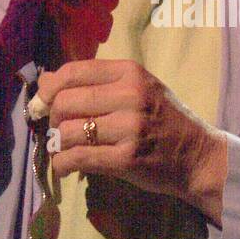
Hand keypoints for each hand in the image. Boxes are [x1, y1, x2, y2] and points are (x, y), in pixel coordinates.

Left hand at [34, 59, 228, 225]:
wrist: (196, 157)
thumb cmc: (163, 121)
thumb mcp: (136, 90)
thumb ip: (95, 84)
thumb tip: (44, 82)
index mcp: (130, 73)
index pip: (73, 72)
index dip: (49, 88)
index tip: (43, 103)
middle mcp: (130, 95)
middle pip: (65, 102)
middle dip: (53, 119)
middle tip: (60, 130)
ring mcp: (129, 127)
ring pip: (67, 131)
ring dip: (58, 144)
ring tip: (66, 149)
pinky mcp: (126, 158)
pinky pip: (77, 158)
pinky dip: (63, 164)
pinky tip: (66, 166)